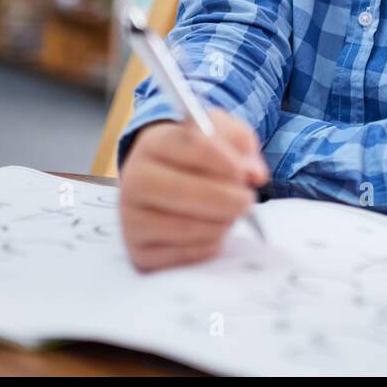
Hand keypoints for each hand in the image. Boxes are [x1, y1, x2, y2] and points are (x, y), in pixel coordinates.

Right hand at [118, 109, 269, 271]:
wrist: (161, 181)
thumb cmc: (195, 155)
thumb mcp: (218, 132)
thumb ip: (240, 142)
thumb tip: (255, 174)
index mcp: (154, 144)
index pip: (195, 148)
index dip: (227, 162)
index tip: (243, 173)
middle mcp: (134, 181)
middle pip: (185, 192)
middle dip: (228, 199)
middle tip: (247, 200)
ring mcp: (131, 219)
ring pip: (189, 228)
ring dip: (222, 223)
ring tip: (226, 213)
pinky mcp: (139, 252)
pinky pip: (187, 254)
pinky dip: (210, 244)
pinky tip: (210, 230)